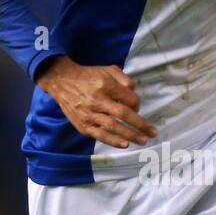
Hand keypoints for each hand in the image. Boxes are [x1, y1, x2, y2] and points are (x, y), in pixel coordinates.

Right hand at [35, 56, 156, 148]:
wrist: (62, 82)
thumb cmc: (89, 76)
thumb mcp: (108, 69)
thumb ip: (124, 79)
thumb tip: (135, 94)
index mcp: (105, 85)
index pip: (128, 99)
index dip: (137, 105)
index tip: (137, 108)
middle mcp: (98, 100)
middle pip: (123, 114)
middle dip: (140, 125)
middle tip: (153, 133)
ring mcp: (89, 114)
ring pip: (113, 127)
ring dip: (130, 135)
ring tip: (143, 140)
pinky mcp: (83, 125)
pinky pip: (100, 135)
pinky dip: (113, 141)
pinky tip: (125, 145)